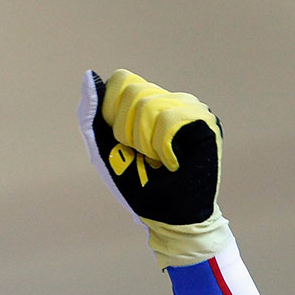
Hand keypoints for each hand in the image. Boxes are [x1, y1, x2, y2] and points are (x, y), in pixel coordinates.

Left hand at [77, 69, 230, 267]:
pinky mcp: (206, 123)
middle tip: (143, 155)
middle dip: (127, 131)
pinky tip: (172, 163)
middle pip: (133, 91)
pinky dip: (162, 147)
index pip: (121, 81)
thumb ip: (92, 116)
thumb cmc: (138, 185)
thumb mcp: (103, 150)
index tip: (122, 142)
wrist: (169, 216)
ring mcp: (190, 108)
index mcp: (145, 102)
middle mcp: (170, 99)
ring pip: (149, 106)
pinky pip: (169, 120)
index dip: (113, 113)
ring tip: (158, 160)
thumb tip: (88, 77)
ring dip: (144, 143)